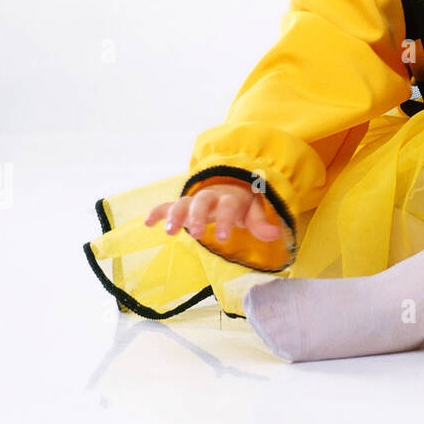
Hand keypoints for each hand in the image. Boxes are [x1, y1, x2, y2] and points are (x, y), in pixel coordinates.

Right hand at [144, 177, 282, 244]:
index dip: (226, 220)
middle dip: (197, 217)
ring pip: (183, 204)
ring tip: (169, 232)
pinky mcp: (183, 205)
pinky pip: (167, 205)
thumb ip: (261, 223)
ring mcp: (194, 200)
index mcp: (230, 198)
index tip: (223, 237)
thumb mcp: (253, 212)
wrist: (229, 186)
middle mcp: (210, 197)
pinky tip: (147, 222)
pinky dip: (158, 212)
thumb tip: (275, 234)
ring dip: (175, 215)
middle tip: (194, 234)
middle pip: (202, 202)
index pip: (228, 206)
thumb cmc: (241, 203)